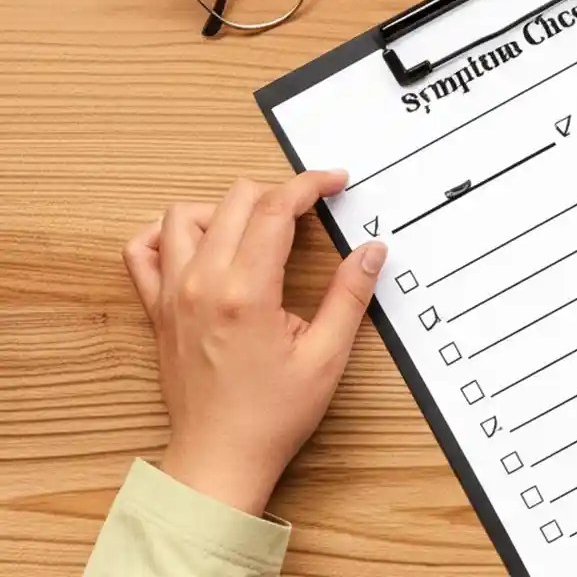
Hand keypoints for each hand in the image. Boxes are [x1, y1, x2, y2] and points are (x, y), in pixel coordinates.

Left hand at [121, 171, 386, 514]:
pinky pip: (142, 250)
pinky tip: (198, 243)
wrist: (220, 457)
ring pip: (185, 214)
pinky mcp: (157, 308)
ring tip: (257, 228)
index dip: (309, 185)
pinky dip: (167, 233)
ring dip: (225, 208)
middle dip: (277, 193)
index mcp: (246, 293)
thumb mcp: (327, 357)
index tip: (333, 181)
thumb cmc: (271, 416)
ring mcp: (172, 294)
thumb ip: (350, 295)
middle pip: (234, 200)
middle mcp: (202, 284)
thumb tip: (372, 251)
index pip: (275, 209)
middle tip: (308, 210)